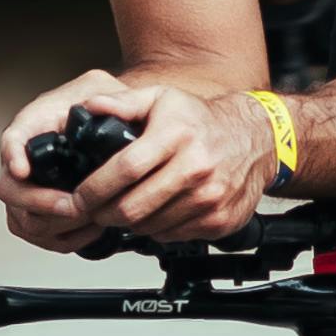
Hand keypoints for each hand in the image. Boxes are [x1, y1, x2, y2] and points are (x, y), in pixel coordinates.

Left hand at [0, 69, 274, 250]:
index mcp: (176, 135)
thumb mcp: (162, 99)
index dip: (95, 188)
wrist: (256, 138)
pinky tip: (157, 211)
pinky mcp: (219, 220)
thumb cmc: (202, 120)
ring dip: (130, 223)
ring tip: (126, 207)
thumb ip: (122, 103)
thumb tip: (89, 108)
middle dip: (104, 213)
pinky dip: (158, 229)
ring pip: (150, 227)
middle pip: (133, 207)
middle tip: (95, 209)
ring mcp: (210, 198)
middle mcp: (195, 168)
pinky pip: (173, 236)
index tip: (80, 195)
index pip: (125, 169)